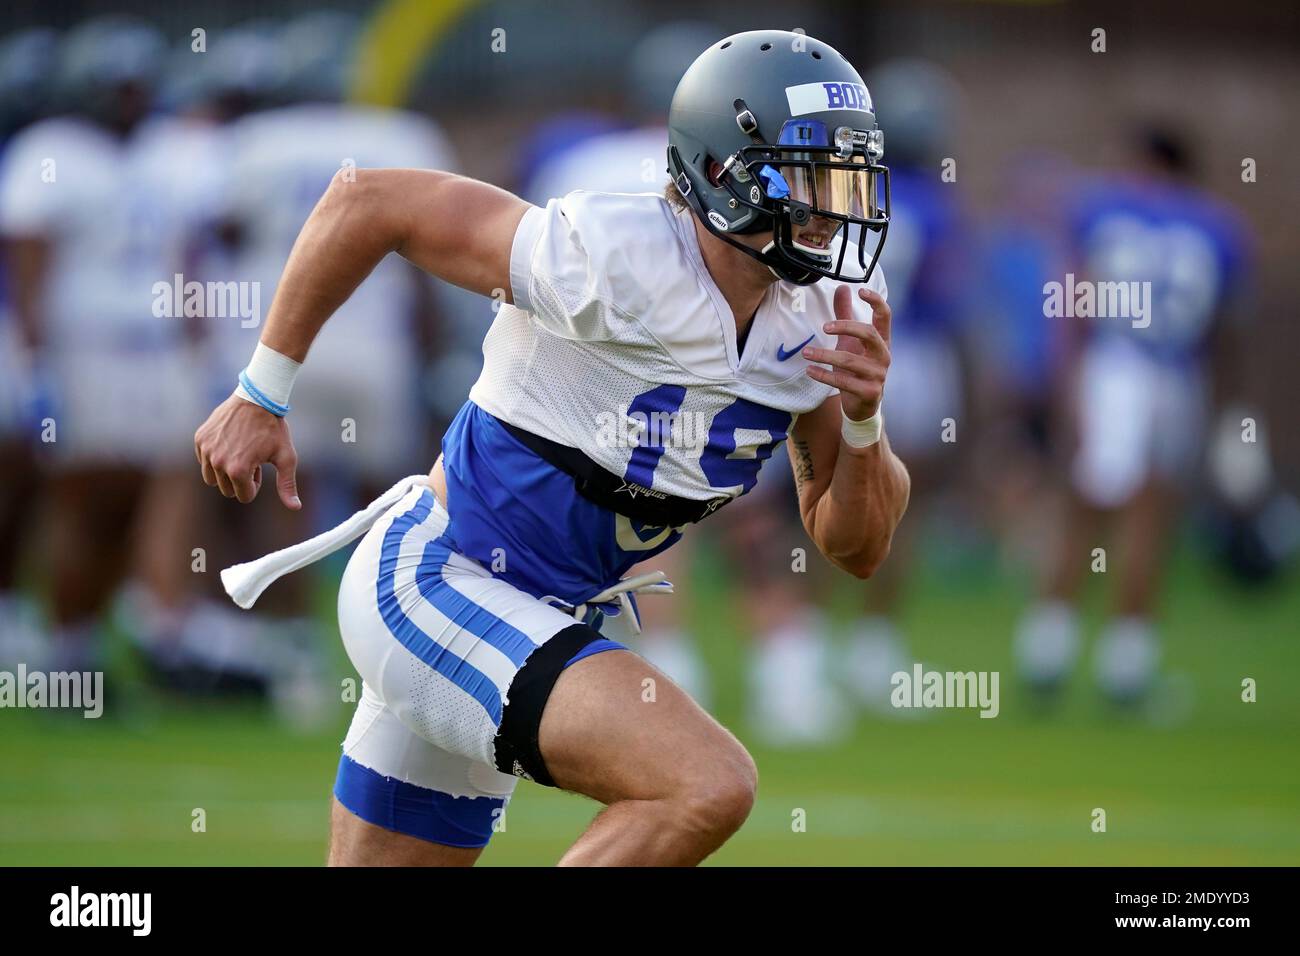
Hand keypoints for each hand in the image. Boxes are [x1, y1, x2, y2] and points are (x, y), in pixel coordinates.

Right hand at [194, 395, 300, 507]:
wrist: (257, 399)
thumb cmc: (274, 429)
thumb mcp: (286, 458)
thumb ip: (287, 484)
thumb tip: (295, 508)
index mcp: (238, 471)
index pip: (244, 496)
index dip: (255, 484)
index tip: (260, 467)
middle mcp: (218, 463)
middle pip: (227, 490)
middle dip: (240, 479)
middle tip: (251, 459)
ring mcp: (206, 450)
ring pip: (211, 479)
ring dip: (225, 471)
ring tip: (240, 453)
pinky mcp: (200, 439)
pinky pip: (203, 461)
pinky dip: (214, 458)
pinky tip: (229, 443)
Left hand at [802, 285, 891, 421]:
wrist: (864, 405)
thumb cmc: (857, 367)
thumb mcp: (851, 341)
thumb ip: (847, 315)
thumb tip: (842, 288)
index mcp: (882, 341)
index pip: (885, 316)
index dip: (876, 302)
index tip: (861, 290)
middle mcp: (883, 356)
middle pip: (869, 334)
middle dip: (846, 327)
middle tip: (824, 327)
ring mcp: (877, 375)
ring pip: (850, 361)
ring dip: (825, 355)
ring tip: (806, 352)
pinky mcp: (868, 392)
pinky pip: (843, 382)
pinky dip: (824, 375)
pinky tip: (809, 370)